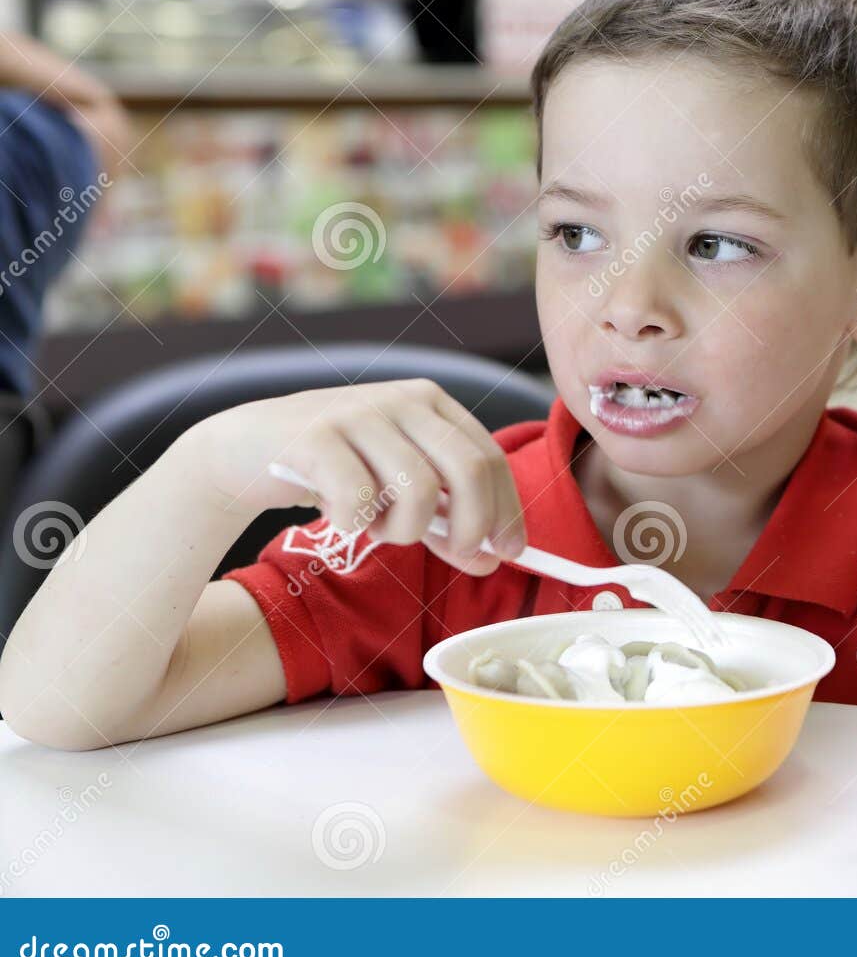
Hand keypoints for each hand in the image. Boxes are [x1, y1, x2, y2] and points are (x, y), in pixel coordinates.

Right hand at [178, 378, 526, 575]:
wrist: (245, 451)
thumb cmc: (334, 472)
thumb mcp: (397, 491)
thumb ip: (445, 521)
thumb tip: (495, 557)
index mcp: (430, 402)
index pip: (488, 457)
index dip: (507, 509)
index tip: (511, 551)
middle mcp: (401, 399)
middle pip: (466, 470)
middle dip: (472, 525)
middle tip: (461, 554)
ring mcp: (358, 413)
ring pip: (417, 490)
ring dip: (403, 530)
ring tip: (376, 529)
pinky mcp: (316, 436)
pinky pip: (361, 500)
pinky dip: (356, 525)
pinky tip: (340, 519)